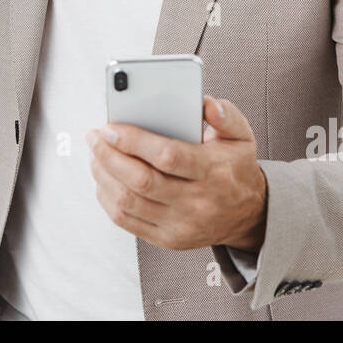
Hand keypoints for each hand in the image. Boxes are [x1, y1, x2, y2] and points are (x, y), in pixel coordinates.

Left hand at [85, 95, 267, 252]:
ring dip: (103, 175)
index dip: (134, 142)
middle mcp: (197, 202)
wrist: (248, 213)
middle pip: (142, 181)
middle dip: (109, 156)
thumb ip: (225, 115)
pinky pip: (126, 221)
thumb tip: (204, 103)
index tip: (110, 127)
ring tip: (94, 153)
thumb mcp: (241, 135)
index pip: (168, 156)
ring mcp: (181, 225)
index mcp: (214, 171)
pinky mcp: (168, 239)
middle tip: (94, 137)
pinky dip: (107, 198)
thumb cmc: (235, 166)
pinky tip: (102, 177)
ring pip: (129, 202)